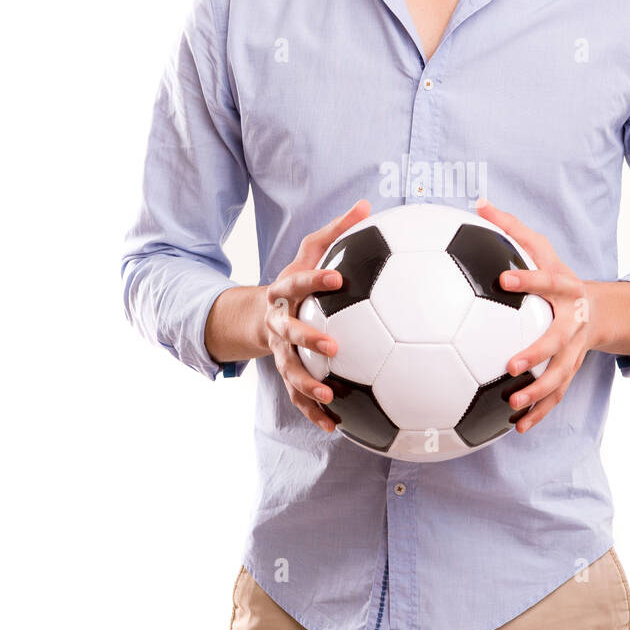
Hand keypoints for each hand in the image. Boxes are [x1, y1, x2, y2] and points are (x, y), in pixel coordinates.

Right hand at [265, 199, 370, 431]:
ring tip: (330, 398)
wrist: (262, 315)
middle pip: (289, 333)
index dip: (315, 281)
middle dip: (308, 340)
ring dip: (307, 387)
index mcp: (286, 291)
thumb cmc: (298, 280)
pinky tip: (335, 427)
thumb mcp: (311, 251)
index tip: (337, 278)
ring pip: (289, 372)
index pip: (299, 283)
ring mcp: (279, 352)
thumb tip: (367, 203)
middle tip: (333, 348)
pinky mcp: (286, 374)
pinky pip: (298, 398)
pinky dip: (314, 413)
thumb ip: (338, 230)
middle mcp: (278, 323)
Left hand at [474, 197, 600, 434]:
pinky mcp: (570, 371)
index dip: (528, 281)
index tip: (503, 279)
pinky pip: (556, 396)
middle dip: (537, 353)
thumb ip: (510, 226)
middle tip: (511, 365)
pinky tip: (516, 428)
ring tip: (513, 407)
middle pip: (559, 340)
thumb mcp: (539, 247)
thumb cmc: (555, 274)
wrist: (596, 307)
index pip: (546, 282)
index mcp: (563, 288)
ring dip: (539, 394)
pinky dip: (539, 413)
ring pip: (561, 377)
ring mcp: (574, 351)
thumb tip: (478, 201)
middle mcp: (573, 322)